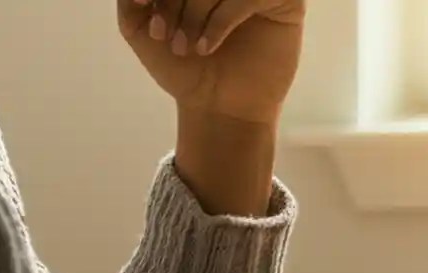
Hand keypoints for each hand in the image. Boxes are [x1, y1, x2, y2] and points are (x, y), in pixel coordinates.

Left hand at [118, 0, 305, 124]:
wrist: (220, 108)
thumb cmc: (185, 68)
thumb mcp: (142, 30)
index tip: (141, 5)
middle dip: (173, 0)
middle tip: (162, 33)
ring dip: (195, 11)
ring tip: (186, 46)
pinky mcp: (286, 3)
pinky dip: (220, 21)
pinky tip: (207, 48)